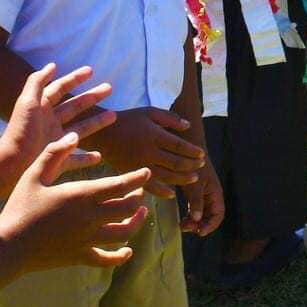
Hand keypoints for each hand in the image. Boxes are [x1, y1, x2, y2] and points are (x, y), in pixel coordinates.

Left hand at [0, 63, 114, 175]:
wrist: (11, 163)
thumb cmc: (20, 131)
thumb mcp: (27, 102)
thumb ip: (37, 82)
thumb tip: (52, 65)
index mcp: (42, 108)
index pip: (60, 89)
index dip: (74, 78)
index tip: (91, 70)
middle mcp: (50, 123)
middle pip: (75, 106)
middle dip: (92, 97)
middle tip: (109, 88)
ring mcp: (55, 141)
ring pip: (81, 130)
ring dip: (97, 122)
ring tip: (113, 115)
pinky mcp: (58, 160)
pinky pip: (76, 158)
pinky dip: (87, 158)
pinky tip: (99, 156)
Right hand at [0, 134, 150, 270]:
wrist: (7, 246)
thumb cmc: (18, 207)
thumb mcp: (33, 175)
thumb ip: (54, 153)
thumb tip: (74, 135)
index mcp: (81, 195)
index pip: (121, 185)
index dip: (138, 177)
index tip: (146, 172)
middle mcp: (89, 218)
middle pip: (128, 207)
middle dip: (138, 197)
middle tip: (138, 191)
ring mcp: (87, 239)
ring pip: (124, 233)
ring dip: (136, 222)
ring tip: (139, 213)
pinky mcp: (80, 257)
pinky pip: (107, 259)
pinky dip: (121, 256)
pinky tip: (127, 251)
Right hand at [90, 108, 204, 197]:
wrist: (103, 133)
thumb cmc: (129, 120)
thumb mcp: (149, 112)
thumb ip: (170, 118)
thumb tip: (189, 126)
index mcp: (154, 135)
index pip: (179, 146)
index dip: (193, 151)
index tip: (202, 154)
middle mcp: (148, 152)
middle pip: (176, 162)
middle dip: (191, 165)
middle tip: (202, 165)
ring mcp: (140, 165)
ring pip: (166, 176)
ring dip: (182, 179)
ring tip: (194, 178)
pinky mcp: (132, 174)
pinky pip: (149, 187)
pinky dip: (162, 192)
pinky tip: (172, 194)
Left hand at [180, 165, 224, 236]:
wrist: (187, 151)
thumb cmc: (193, 166)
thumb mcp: (195, 184)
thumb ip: (197, 201)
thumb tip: (197, 220)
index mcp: (215, 194)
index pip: (218, 215)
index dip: (211, 225)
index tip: (199, 232)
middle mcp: (211, 196)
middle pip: (209, 217)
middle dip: (200, 225)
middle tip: (185, 228)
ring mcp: (202, 196)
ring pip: (201, 215)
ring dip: (194, 223)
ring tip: (182, 225)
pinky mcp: (194, 194)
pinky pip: (195, 210)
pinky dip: (190, 217)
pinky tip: (182, 220)